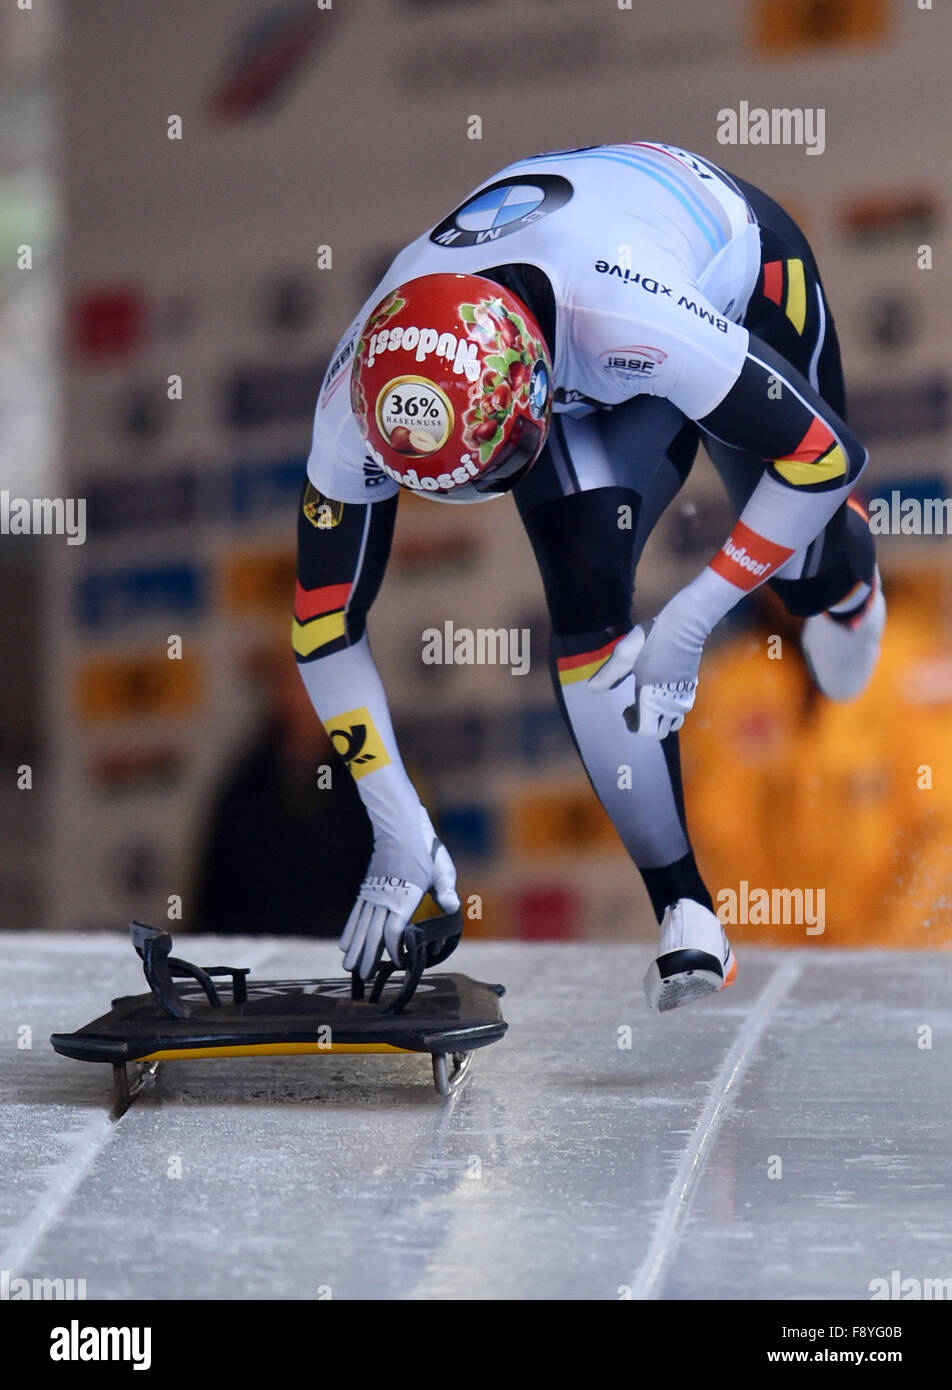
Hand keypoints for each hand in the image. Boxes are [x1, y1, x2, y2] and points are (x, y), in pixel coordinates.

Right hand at [340, 804, 459, 977]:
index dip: (394, 949)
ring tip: (349, 968)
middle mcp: (385, 897)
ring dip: (355, 948)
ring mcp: (374, 893)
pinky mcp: (367, 889)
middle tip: (363, 977)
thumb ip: (446, 890)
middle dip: (368, 956)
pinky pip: (356, 915)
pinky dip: (350, 931)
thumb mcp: (441, 869)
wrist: (400, 828)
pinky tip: (345, 944)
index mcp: (405, 896)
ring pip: (361, 925)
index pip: (394, 929)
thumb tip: (454, 907)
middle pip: (373, 932)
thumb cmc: (425, 850)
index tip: (398, 962)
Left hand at [587, 600, 704, 737]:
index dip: (634, 725)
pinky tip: (661, 687)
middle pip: (661, 730)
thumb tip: (592, 689)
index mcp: (652, 701)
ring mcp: (684, 695)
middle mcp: (670, 703)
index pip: (646, 730)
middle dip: (648, 723)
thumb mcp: (623, 656)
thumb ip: (607, 675)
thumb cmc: (651, 642)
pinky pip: (682, 706)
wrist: (684, 625)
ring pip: (674, 719)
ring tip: (649, 698)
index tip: (626, 710)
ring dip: (661, 715)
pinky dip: (670, 706)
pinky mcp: (691, 685)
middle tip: (636, 705)